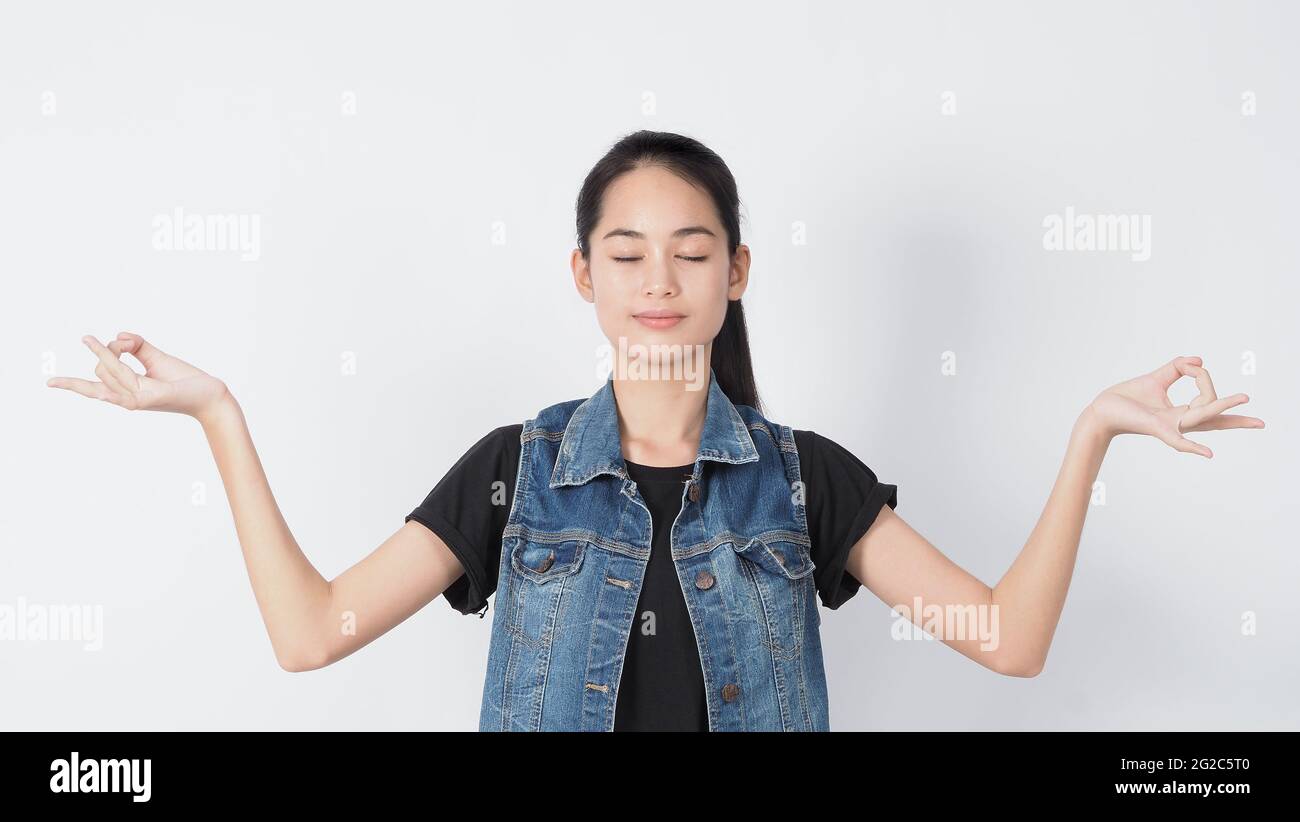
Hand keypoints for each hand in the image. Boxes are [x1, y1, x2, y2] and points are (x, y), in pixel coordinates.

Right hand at [46, 332, 230, 420]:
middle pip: (99, 369)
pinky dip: (113, 356)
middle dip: (105, 349)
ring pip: (108, 368)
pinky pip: (122, 374)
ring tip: (129, 343)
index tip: (48, 382)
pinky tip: (110, 343)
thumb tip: (117, 335)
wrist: (209, 393)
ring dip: (112, 350)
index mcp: (127, 391)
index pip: (92, 389)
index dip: (70, 384)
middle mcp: (127, 398)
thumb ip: (136, 345)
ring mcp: (134, 400)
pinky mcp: (146, 398)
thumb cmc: (184, 380)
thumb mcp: (156, 357)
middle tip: (128, 343)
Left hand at [1085, 355, 1263, 457]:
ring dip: (1224, 410)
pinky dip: (1193, 446)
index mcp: (1181, 412)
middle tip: (1261, 423)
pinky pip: (1178, 439)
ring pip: (1203, 417)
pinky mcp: (1158, 428)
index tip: (1189, 365)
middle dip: (1238, 419)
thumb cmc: (1127, 399)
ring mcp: (1172, 426)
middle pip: (1215, 419)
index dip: (1202, 374)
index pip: (1208, 399)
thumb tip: (1199, 360)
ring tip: (1246, 406)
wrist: (1103, 409)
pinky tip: (1208, 453)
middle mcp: (1180, 421)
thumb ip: (1177, 367)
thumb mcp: (1157, 378)